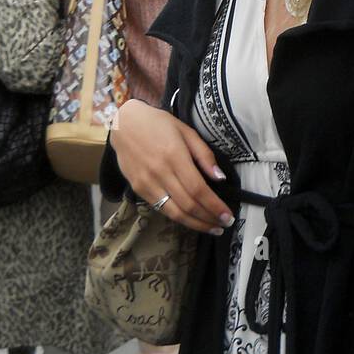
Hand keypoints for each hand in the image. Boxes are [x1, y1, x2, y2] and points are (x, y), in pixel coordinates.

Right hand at [110, 99, 234, 234]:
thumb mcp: (187, 131)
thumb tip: (220, 178)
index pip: (198, 189)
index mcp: (174, 156)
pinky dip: (178, 217)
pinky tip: (191, 219)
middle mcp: (160, 173)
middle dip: (209, 218)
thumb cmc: (159, 124)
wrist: (124, 124)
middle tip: (224, 225)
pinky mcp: (138, 190)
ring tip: (212, 228)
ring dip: (195, 224)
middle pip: (188, 205)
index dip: (214, 206)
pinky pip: (161, 209)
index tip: (228, 216)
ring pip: (174, 212)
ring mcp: (147, 183)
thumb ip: (204, 155)